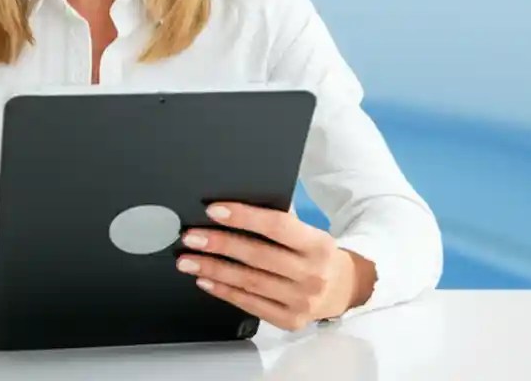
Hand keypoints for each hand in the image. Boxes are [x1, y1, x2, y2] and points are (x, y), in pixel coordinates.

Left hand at [175, 202, 376, 331]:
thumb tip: (230, 210)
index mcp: (318, 244)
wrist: (343, 289)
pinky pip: (250, 304)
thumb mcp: (307, 233)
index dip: (244, 217)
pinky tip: (204, 280)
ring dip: (213, 270)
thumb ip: (279, 223)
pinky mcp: (290, 320)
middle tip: (190, 237)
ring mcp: (302, 301)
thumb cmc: (314, 254)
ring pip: (249, 282)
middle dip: (219, 245)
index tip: (212, 210)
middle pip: (258, 256)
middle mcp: (312, 274)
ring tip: (187, 260)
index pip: (277, 226)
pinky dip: (224, 292)